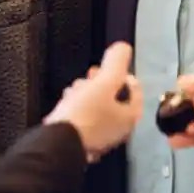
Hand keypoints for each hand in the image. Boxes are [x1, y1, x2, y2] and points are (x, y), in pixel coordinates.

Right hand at [45, 43, 142, 161]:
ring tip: (74, 89)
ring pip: (97, 109)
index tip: (110, 66)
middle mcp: (119, 131)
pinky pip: (84, 121)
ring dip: (87, 95)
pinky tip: (65, 106)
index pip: (135, 90)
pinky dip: (77, 110)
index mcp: (129, 117)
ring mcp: (100, 139)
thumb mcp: (103, 83)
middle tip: (90, 76)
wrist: (58, 144)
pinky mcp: (82, 143)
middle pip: (114, 100)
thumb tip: (123, 48)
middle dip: (101, 84)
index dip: (123, 73)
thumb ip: (116, 63)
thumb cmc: (84, 114)